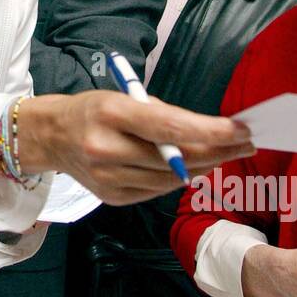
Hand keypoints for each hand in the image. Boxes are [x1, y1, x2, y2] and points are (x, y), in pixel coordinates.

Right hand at [16, 92, 254, 206]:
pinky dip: (179, 178)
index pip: (171, 127)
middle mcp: (107, 149)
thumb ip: (162, 115)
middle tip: (246, 143)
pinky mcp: (113, 198)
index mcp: (111, 114)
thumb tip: (208, 133)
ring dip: (204, 166)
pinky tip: (194, 167)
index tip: (241, 129)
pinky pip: (157, 190)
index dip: (211, 131)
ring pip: (172, 179)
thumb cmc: (93, 110)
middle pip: (177, 157)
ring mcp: (109, 179)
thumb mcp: (123, 97)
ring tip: (225, 154)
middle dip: (218, 150)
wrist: (51, 138)